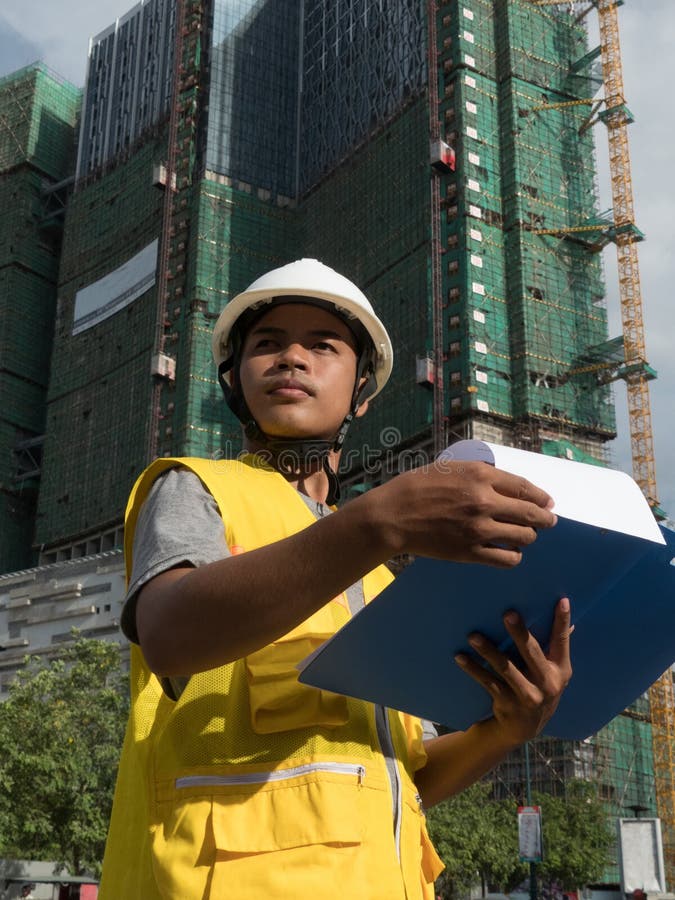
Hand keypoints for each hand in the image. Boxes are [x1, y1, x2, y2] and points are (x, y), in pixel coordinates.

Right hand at [373, 460, 556, 567]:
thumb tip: (506, 484)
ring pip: (524, 537)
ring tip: (524, 536)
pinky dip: (514, 556)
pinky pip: (507, 558)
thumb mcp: (451, 468)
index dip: (541, 497)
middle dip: (544, 518)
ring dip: (528, 536)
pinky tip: (509, 551)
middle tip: (548, 521)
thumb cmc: (416, 487)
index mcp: (480, 475)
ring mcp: (479, 529)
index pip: (524, 488)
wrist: (392, 516)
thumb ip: (480, 474)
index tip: (548, 502)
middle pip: (530, 513)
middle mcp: (484, 501)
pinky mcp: (470, 552)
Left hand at [454, 597, 572, 745]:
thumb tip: (566, 619)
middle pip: (532, 652)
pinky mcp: (507, 704)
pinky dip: (473, 669)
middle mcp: (547, 683)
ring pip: (506, 669)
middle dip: (519, 632)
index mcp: (560, 670)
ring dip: (488, 651)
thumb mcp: (553, 673)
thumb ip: (555, 648)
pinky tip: (460, 657)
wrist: (524, 729)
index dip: (562, 621)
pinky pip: (488, 682)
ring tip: (473, 636)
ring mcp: (527, 696)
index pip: (561, 641)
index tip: (561, 600)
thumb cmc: (538, 688)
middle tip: (507, 613)